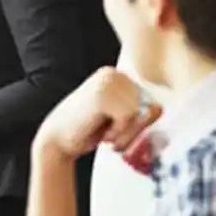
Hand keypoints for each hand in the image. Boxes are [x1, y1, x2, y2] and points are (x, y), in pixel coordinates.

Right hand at [34, 67, 163, 162]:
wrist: (57, 142)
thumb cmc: (89, 132)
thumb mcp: (121, 119)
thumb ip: (143, 112)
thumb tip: (159, 107)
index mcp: (118, 75)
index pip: (151, 101)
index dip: (138, 123)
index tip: (116, 129)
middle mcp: (113, 73)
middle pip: (149, 106)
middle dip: (133, 128)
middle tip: (111, 134)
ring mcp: (106, 82)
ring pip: (140, 112)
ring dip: (125, 132)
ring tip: (106, 133)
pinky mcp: (102, 94)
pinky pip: (128, 117)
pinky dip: (117, 132)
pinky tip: (100, 132)